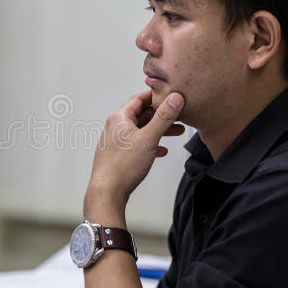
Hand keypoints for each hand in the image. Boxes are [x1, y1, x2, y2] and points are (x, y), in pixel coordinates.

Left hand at [86, 90, 184, 219]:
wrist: (107, 192)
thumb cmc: (123, 166)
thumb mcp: (148, 138)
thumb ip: (163, 118)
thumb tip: (175, 98)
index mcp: (119, 119)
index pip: (139, 99)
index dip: (157, 96)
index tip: (171, 95)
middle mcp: (115, 127)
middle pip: (142, 115)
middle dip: (162, 115)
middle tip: (180, 116)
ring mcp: (116, 142)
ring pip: (141, 130)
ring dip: (159, 130)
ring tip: (177, 132)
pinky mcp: (119, 155)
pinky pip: (137, 144)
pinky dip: (150, 144)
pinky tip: (161, 151)